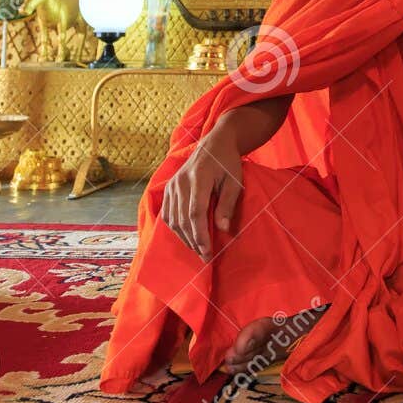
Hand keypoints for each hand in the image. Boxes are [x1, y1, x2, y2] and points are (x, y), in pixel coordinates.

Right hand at [159, 131, 242, 259]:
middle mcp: (181, 181)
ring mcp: (172, 184)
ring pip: (173, 218)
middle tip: (205, 257)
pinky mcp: (169, 187)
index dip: (201, 236)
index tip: (208, 253)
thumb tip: (222, 229)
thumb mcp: (235, 182)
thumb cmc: (228, 163)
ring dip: (184, 237)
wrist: (215, 144)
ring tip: (197, 249)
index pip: (196, 213)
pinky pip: (168, 213)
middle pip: (183, 219)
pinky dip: (176, 228)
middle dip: (193, 241)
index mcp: (199, 178)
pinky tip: (186, 236)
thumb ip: (227, 204)